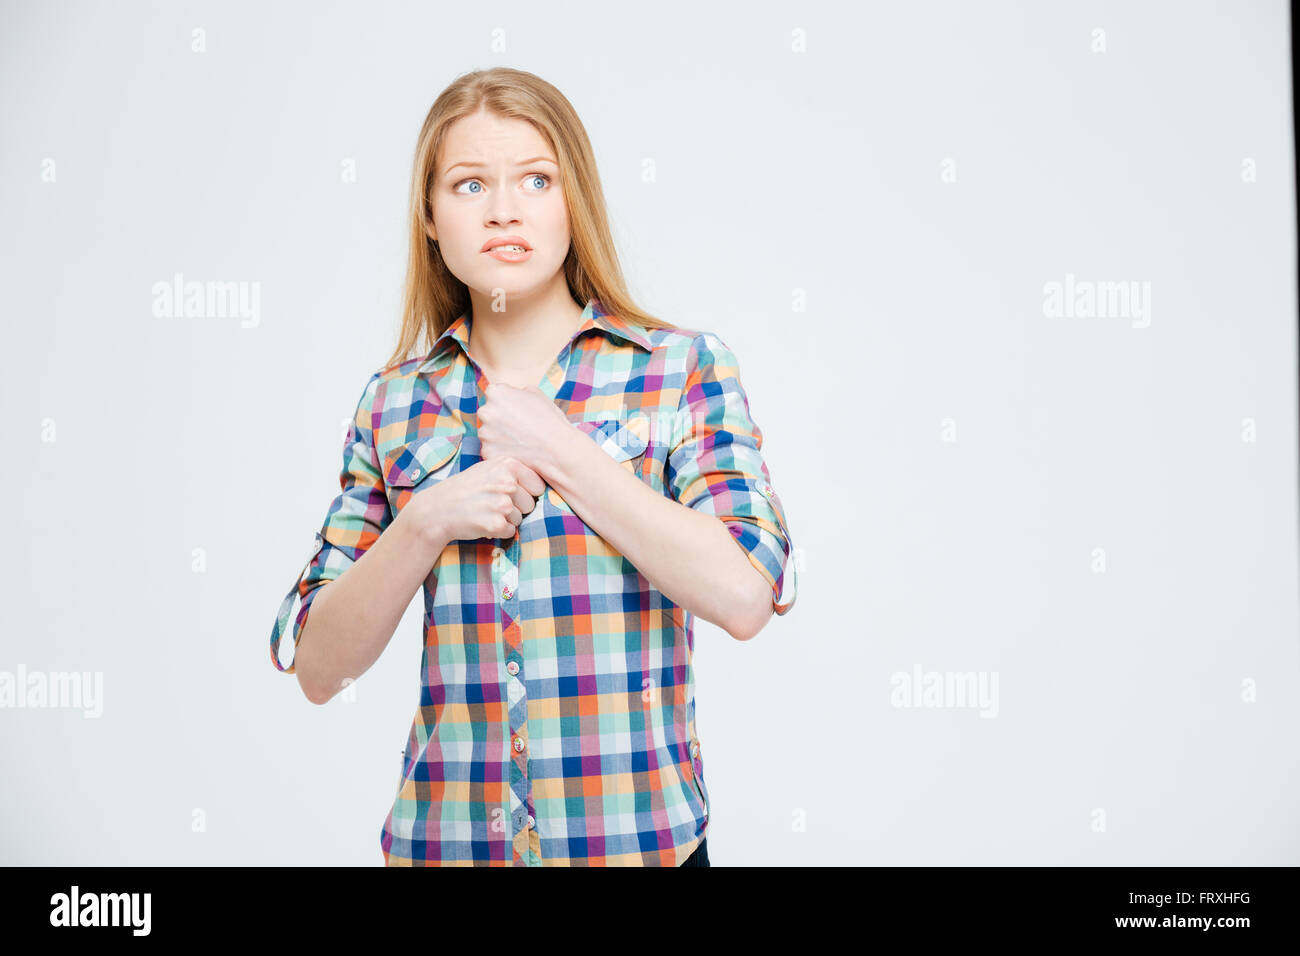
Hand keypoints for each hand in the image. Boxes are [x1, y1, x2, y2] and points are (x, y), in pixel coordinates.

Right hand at [414, 457, 545, 541]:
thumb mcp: (488, 468)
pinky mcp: (496, 524)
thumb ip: (513, 471)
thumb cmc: (465, 488)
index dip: (525, 492)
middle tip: (491, 503)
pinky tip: (482, 521)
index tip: (508, 493)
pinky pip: (510, 531)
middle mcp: (507, 483)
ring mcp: (502, 504)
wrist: (437, 509)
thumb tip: (542, 482)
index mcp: (508, 465)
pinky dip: (499, 531)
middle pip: (530, 504)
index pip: (538, 486)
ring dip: (505, 519)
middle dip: (515, 507)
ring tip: (484, 511)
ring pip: (520, 519)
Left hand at [478, 382, 570, 476]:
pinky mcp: (487, 452)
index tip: (517, 410)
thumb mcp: (535, 393)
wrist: (557, 447)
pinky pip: (491, 450)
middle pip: (488, 414)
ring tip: (519, 439)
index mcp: (495, 392)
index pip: (494, 394)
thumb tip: (510, 396)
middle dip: (499, 419)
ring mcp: (484, 433)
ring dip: (498, 435)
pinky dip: (501, 451)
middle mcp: (485, 411)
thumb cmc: (549, 419)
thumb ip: (516, 392)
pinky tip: (517, 450)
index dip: (507, 402)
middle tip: (518, 426)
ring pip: (488, 433)